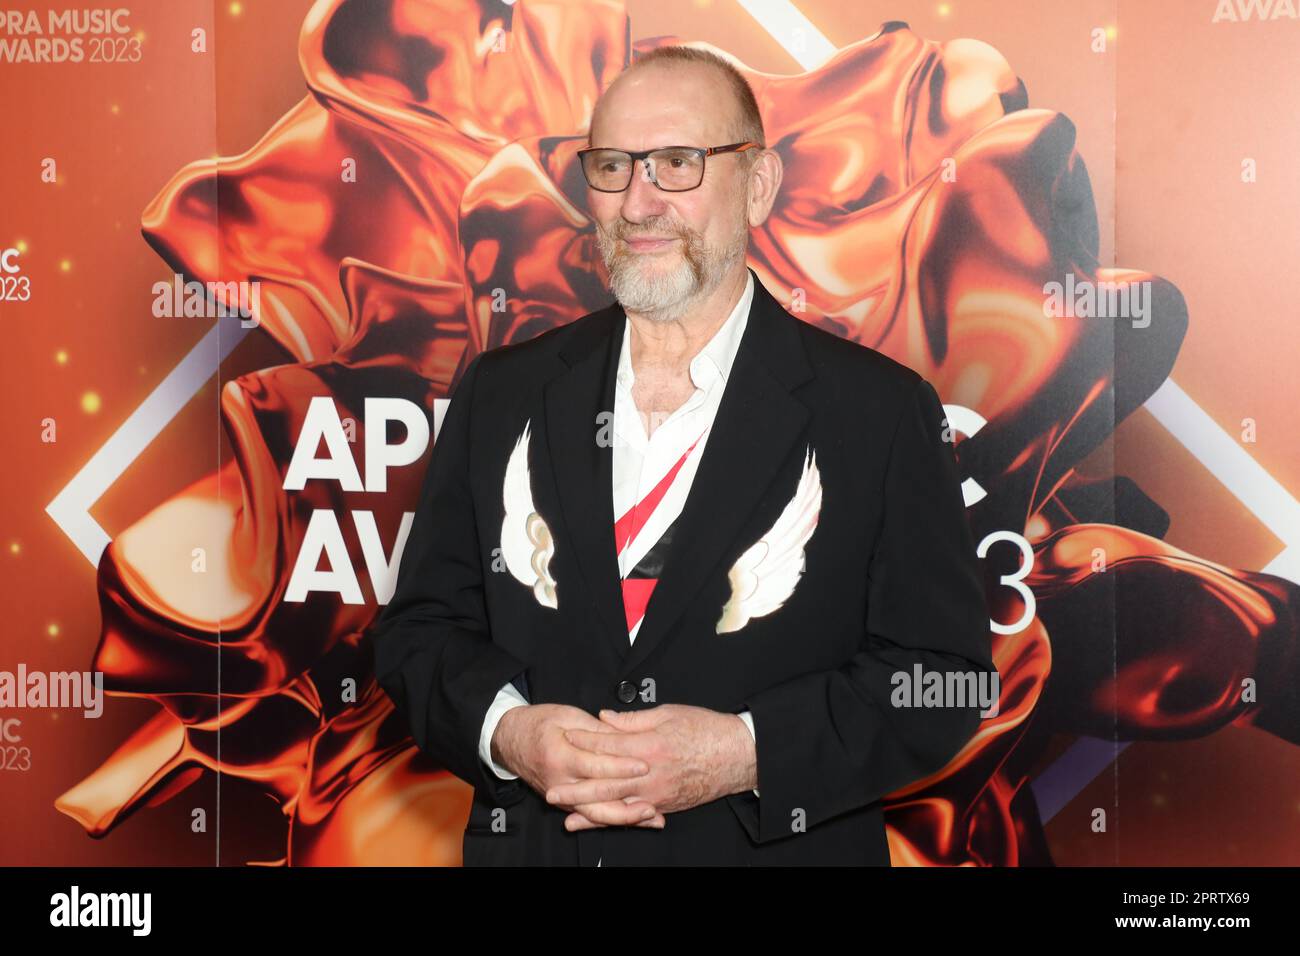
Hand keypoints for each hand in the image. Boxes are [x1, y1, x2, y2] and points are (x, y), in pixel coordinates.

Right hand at [491, 703, 664, 828]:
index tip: (644, 765)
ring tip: (651, 816)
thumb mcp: (566, 716)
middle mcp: (559, 781)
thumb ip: (595, 729)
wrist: (510, 740)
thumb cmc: (538, 724)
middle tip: (655, 798)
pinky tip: (634, 820)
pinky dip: (613, 820)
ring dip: (625, 817)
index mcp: (560, 755)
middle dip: (629, 799)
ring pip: (596, 813)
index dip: (622, 766)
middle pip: (598, 797)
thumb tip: (622, 735)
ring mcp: (561, 796)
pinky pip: (591, 815)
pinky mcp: (565, 803)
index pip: (596, 765)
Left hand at [548, 704, 757, 830]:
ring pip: (617, 805)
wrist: (738, 754)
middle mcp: (651, 773)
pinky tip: (598, 822)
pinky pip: (634, 815)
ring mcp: (658, 793)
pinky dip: (614, 820)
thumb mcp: (669, 713)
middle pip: (605, 782)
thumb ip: (633, 719)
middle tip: (551, 789)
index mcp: (650, 745)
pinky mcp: (665, 805)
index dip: (584, 740)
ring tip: (565, 813)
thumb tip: (604, 718)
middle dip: (576, 786)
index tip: (565, 736)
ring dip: (589, 810)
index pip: (608, 744)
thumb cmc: (706, 729)